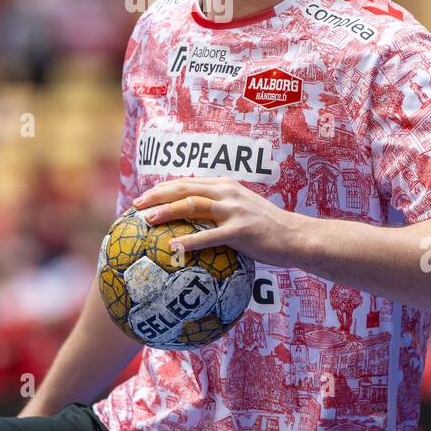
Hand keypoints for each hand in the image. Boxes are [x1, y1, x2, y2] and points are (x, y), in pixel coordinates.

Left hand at [130, 177, 302, 266]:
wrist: (295, 237)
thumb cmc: (266, 228)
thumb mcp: (242, 210)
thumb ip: (219, 209)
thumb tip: (192, 221)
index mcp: (225, 186)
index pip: (187, 183)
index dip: (162, 188)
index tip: (143, 198)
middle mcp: (227, 192)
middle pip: (184, 189)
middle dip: (157, 195)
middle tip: (136, 206)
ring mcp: (234, 210)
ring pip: (192, 206)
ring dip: (166, 212)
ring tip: (147, 221)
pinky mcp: (240, 229)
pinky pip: (209, 236)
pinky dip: (189, 241)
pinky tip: (173, 247)